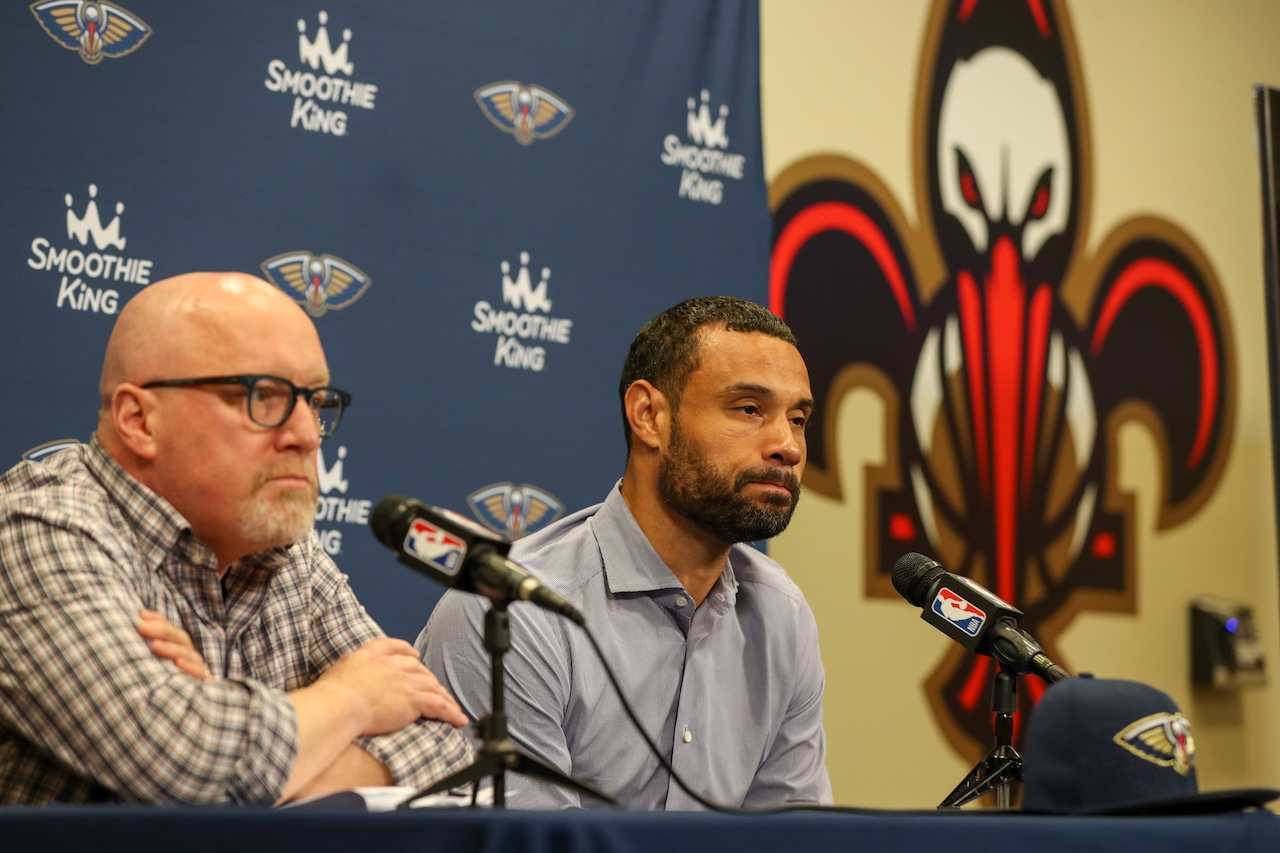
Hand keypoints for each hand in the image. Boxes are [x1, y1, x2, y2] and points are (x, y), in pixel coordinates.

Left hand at [137, 609, 212, 681]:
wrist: (184, 720)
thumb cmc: (159, 685)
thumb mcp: (150, 667)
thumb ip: (151, 644)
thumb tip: (140, 618)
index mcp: (179, 651)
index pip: (171, 632)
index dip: (159, 621)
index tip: (142, 616)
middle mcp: (189, 658)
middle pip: (181, 639)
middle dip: (163, 631)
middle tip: (142, 627)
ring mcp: (198, 670)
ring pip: (188, 655)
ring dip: (172, 649)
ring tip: (155, 646)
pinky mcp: (204, 684)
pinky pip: (200, 675)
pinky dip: (190, 668)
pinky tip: (178, 663)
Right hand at [315, 637, 467, 734]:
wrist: (339, 705)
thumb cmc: (331, 695)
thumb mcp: (339, 669)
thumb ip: (350, 666)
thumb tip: (348, 672)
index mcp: (372, 655)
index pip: (396, 647)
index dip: (408, 651)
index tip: (415, 655)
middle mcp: (392, 665)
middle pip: (418, 669)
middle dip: (428, 679)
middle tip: (435, 689)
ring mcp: (405, 681)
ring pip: (432, 687)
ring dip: (444, 697)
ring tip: (452, 707)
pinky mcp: (413, 699)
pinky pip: (438, 705)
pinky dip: (451, 712)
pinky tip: (458, 718)